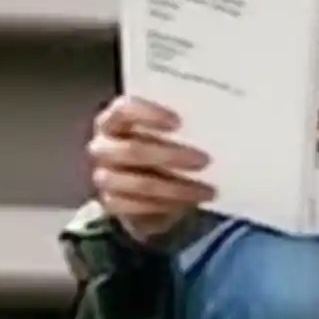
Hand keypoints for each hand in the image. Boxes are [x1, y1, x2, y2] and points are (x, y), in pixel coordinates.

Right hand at [87, 95, 215, 243]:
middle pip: (132, 151)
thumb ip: (183, 126)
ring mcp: (103, 176)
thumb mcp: (173, 132)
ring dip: (176, 189)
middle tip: (205, 161)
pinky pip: (136, 207)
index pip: (123, 110)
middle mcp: (102, 146)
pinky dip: (166, 206)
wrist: (152, 186)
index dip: (149, 114)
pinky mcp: (111, 203)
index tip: (179, 122)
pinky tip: (188, 204)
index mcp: (114, 119)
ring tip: (206, 191)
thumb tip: (215, 125)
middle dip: (171, 157)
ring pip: (139, 184)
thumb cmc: (166, 145)